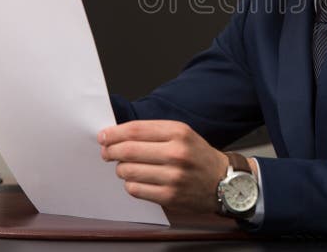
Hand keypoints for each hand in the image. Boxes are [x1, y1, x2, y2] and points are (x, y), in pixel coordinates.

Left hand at [98, 120, 229, 213]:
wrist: (223, 181)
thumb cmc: (197, 155)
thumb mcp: (182, 133)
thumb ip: (153, 131)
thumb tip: (117, 135)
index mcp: (179, 132)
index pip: (135, 130)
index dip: (114, 133)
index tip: (104, 136)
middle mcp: (176, 153)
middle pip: (128, 150)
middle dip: (110, 151)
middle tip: (106, 152)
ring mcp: (173, 177)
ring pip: (128, 171)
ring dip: (121, 169)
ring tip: (126, 167)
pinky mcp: (169, 196)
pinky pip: (135, 189)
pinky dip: (131, 184)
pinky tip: (138, 180)